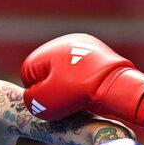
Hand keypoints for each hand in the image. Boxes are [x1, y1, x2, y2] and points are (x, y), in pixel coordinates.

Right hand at [21, 33, 143, 125]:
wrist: (115, 85)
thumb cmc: (77, 93)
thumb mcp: (45, 102)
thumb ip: (30, 99)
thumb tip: (32, 96)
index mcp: (47, 50)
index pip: (28, 73)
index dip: (36, 90)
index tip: (50, 99)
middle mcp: (64, 42)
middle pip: (48, 70)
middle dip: (52, 86)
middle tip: (63, 100)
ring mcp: (83, 45)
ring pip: (66, 69)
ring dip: (67, 83)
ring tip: (77, 96)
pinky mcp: (98, 53)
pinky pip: (82, 69)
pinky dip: (83, 80)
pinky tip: (89, 89)